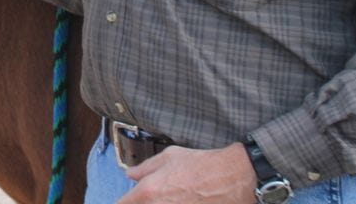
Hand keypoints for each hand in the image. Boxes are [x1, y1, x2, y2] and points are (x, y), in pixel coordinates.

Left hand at [118, 142, 255, 203]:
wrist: (231, 178)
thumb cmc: (201, 165)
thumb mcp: (170, 156)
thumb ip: (145, 167)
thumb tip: (131, 174)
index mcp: (149, 190)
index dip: (124, 202)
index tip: (127, 200)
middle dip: (141, 203)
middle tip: (150, 197)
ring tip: (168, 198)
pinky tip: (180, 201)